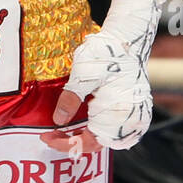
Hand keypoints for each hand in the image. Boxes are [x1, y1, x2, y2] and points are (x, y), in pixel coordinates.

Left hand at [43, 0, 169, 152]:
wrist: (129, 39)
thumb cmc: (107, 54)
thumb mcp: (83, 75)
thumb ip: (70, 100)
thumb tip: (58, 121)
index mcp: (115, 117)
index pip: (87, 143)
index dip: (65, 143)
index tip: (47, 137)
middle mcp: (129, 122)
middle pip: (97, 144)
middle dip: (73, 142)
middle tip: (52, 134)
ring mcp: (135, 116)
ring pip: (107, 137)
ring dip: (85, 136)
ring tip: (65, 130)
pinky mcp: (135, 109)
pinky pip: (116, 128)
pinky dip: (98, 128)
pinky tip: (84, 121)